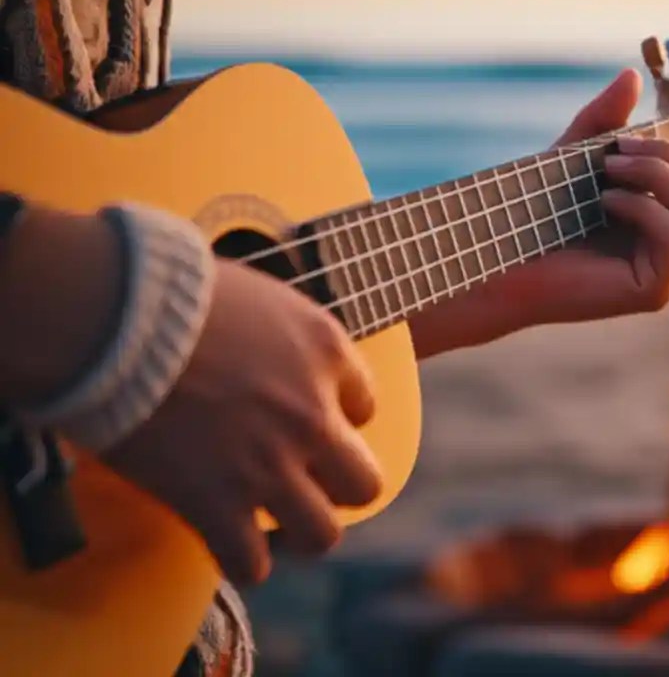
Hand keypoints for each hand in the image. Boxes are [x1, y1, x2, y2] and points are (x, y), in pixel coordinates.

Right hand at [102, 259, 382, 585]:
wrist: (115, 319)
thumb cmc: (169, 292)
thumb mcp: (256, 292)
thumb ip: (282, 331)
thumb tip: (273, 348)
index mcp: (325, 352)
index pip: (365, 405)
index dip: (335, 417)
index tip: (303, 421)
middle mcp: (311, 414)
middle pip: (364, 482)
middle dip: (337, 487)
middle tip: (304, 482)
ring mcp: (269, 464)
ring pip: (322, 533)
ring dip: (300, 534)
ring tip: (277, 528)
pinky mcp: (217, 503)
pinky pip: (251, 563)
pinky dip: (242, 563)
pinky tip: (229, 548)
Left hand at [408, 69, 668, 357]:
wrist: (502, 260)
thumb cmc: (537, 214)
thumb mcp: (576, 155)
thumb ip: (606, 119)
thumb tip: (632, 75)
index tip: (628, 140)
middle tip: (618, 149)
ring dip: (655, 175)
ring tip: (606, 173)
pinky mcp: (655, 291)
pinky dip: (643, 207)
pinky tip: (605, 202)